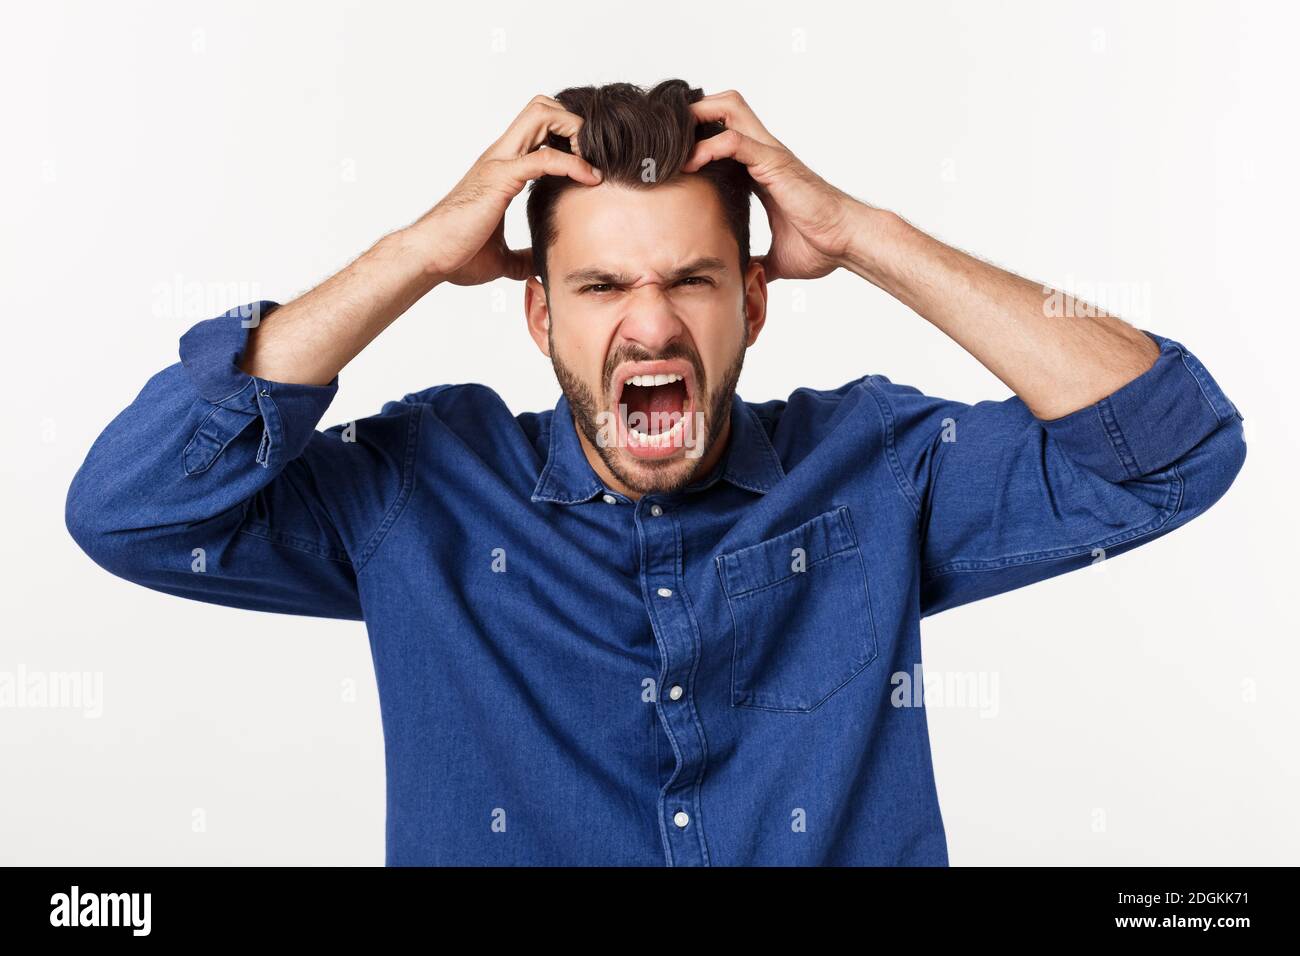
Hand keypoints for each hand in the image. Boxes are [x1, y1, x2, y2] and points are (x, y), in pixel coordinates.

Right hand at [417, 95, 602, 285]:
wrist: (428, 259)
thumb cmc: (457, 257)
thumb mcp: (501, 258)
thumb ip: (521, 257)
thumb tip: (538, 266)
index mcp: (501, 169)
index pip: (538, 129)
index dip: (567, 138)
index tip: (588, 166)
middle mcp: (500, 157)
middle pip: (541, 107)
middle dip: (574, 123)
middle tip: (592, 158)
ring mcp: (499, 163)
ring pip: (542, 115)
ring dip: (574, 132)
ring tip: (591, 164)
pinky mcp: (500, 179)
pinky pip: (545, 158)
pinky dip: (573, 164)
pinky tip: (589, 180)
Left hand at [682, 90, 861, 280]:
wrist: (846, 244)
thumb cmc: (821, 247)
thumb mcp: (777, 258)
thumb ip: (757, 262)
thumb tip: (744, 278)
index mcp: (761, 171)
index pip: (723, 135)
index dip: (696, 136)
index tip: (667, 155)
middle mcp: (764, 154)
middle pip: (724, 106)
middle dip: (692, 112)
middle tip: (664, 137)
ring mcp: (770, 154)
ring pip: (728, 108)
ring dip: (697, 118)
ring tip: (671, 144)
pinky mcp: (774, 163)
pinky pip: (734, 141)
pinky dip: (708, 146)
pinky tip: (690, 163)